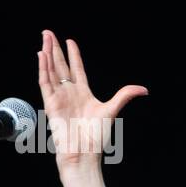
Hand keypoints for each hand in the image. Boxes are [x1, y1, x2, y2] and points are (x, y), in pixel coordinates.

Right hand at [37, 30, 147, 173]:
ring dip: (47, 53)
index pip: (77, 69)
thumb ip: (124, 96)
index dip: (73, 55)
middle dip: (56, 49)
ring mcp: (59, 97)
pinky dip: (43, 68)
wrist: (84, 153)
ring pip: (51, 70)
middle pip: (61, 66)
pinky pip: (45, 82)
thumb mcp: (112, 110)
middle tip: (49, 33)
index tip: (70, 41)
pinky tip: (42, 55)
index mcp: (84, 94)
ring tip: (45, 37)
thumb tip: (143, 89)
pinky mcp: (50, 103)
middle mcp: (70, 93)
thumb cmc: (96, 137)